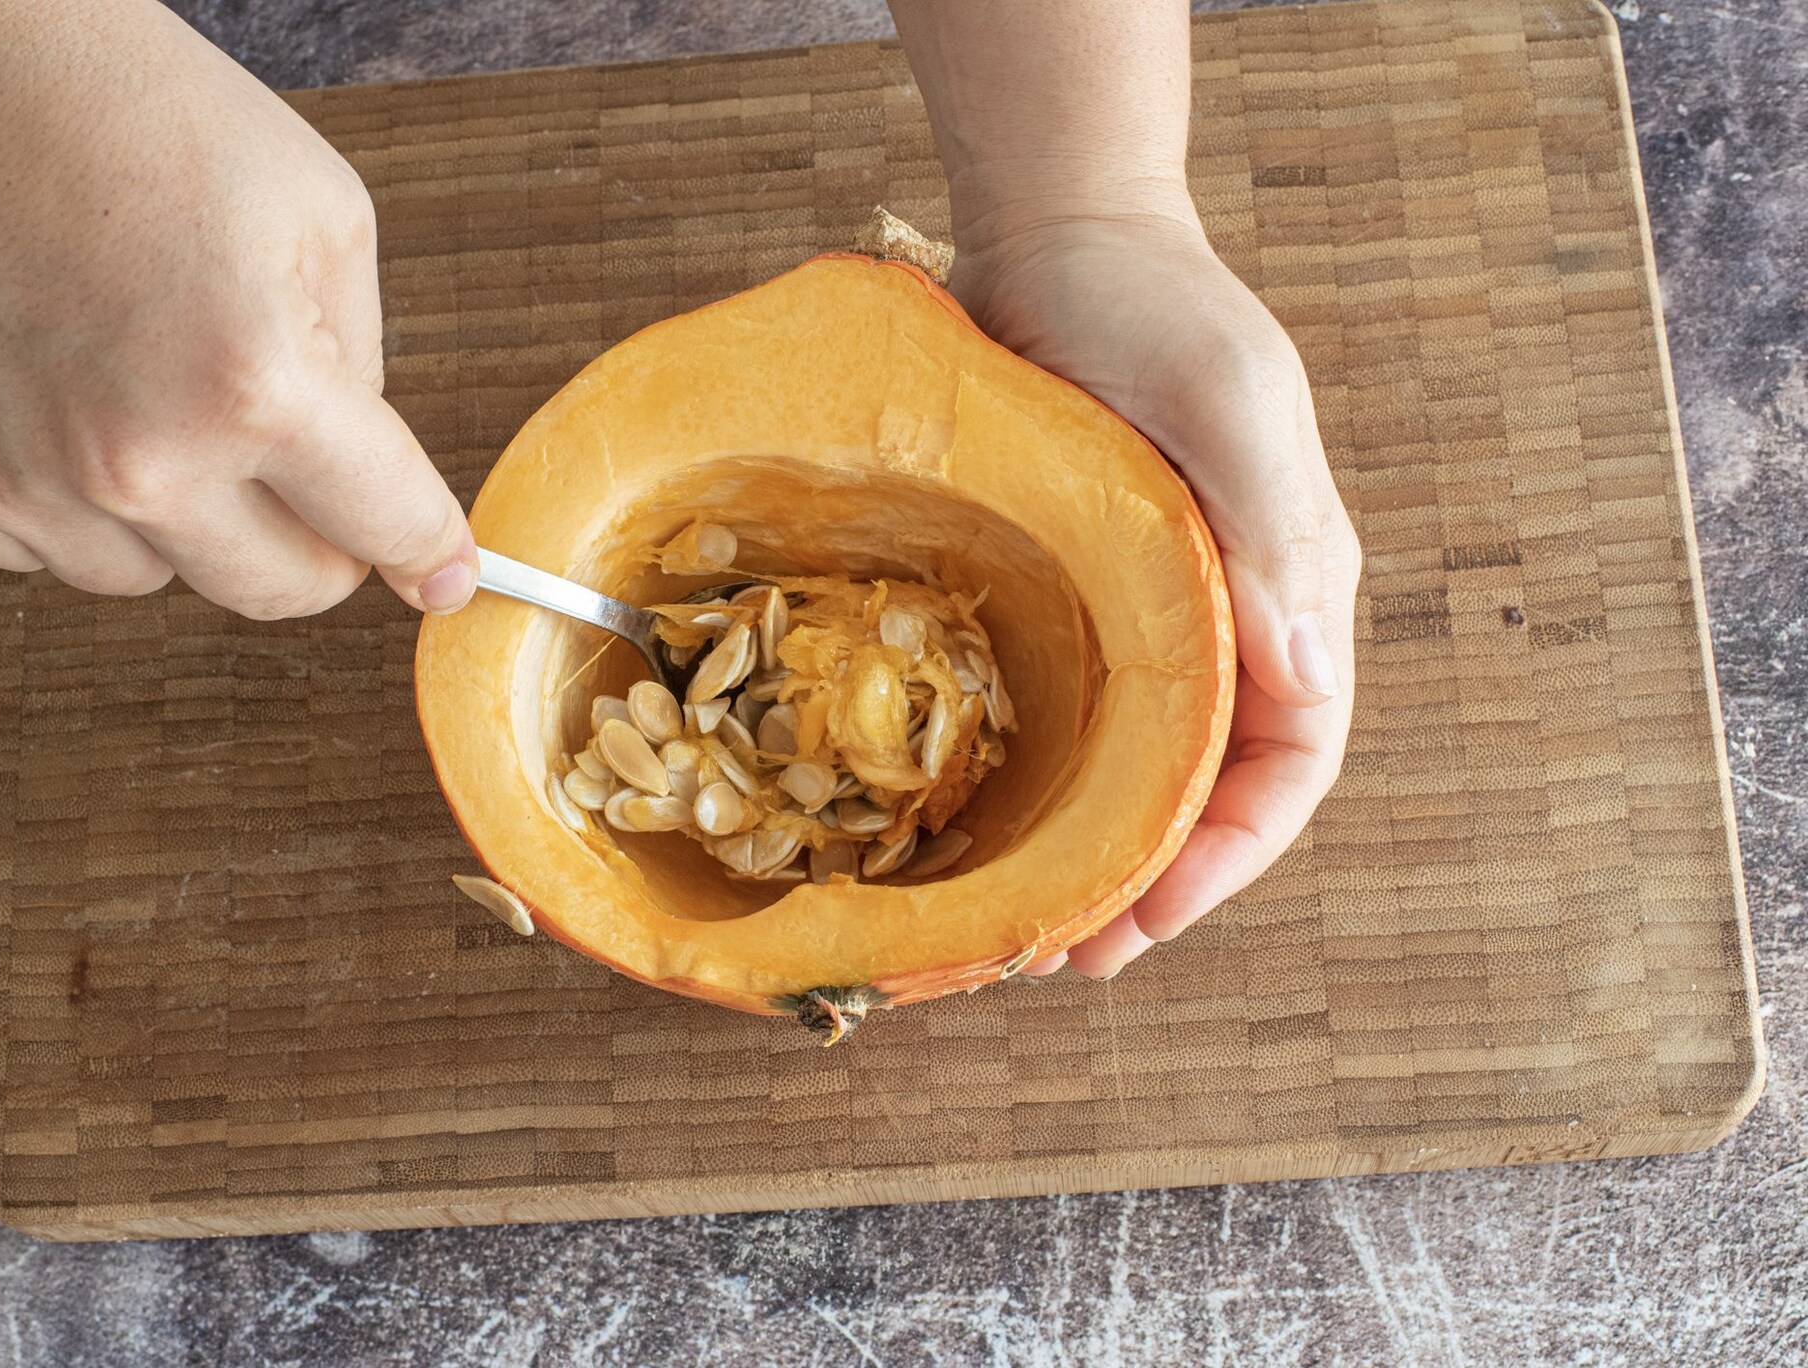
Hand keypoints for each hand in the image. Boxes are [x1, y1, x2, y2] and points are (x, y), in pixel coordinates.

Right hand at [0, 0, 477, 617]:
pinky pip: (57, 558)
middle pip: (284, 590)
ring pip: (168, 581)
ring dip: (190, 520)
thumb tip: (389, 510)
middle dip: (315, 541)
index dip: (428, 552)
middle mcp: (141, 458)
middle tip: (299, 465)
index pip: (382, 527)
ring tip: (160, 394)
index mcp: (255, 385)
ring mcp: (35, 484)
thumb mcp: (330, 226)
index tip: (441, 575)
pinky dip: (83, 507)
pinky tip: (77, 403)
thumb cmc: (157, 127)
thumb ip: (369, 385)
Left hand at [954, 207, 1360, 977]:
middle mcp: (1227, 617)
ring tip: (1026, 917)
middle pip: (1210, 786)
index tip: (1154, 918)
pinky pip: (1065, 708)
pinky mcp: (1070, 594)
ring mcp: (1145, 610)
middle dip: (1154, 881)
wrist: (1058, 235)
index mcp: (1289, 587)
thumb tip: (1306, 676)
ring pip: (1135, 763)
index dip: (1233, 854)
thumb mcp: (1225, 402)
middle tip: (1070, 952)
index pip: (1291, 760)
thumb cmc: (1153, 306)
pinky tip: (980, 819)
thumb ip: (1268, 535)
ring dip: (1092, 846)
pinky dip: (1037, 775)